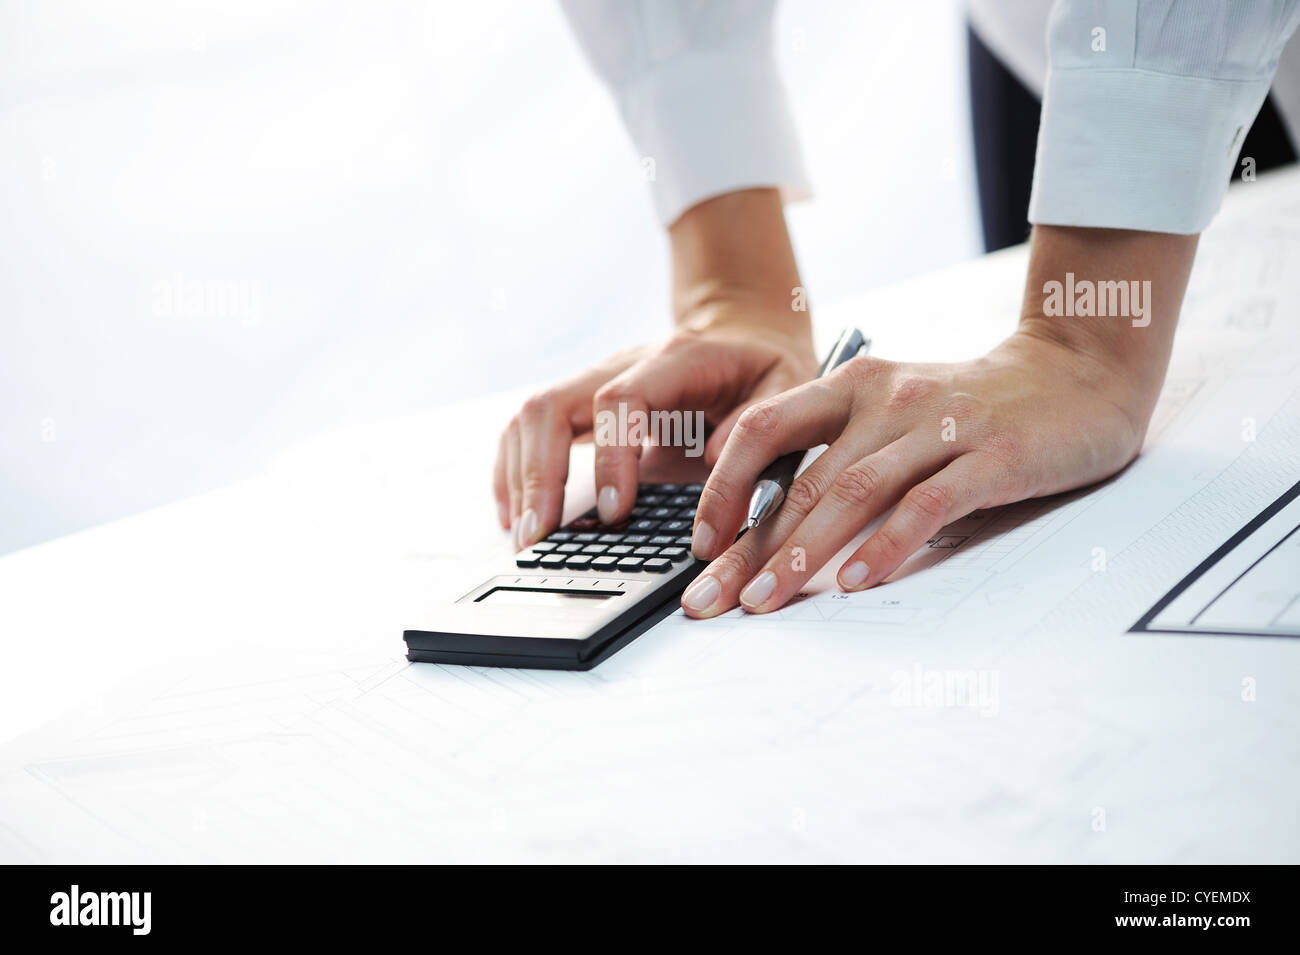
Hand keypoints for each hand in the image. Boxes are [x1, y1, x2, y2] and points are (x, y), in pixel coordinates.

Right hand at [493, 187, 814, 548]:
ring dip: (518, 479)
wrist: (743, 334)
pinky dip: (512, 472)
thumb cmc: (763, 368)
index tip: (614, 511)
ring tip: (523, 536)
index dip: (610, 457)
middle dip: (539, 476)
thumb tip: (709, 459)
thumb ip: (756, 424)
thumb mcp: (785, 388)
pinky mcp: (581, 404)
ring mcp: (593, 382)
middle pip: (552, 407)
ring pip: (529, 417)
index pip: (619, 402)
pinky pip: (528, 430)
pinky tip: (513, 513)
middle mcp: (620, 366)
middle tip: (539, 537)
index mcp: (673, 361)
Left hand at [681, 224, 1199, 616]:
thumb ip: (839, 452)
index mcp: (852, 387)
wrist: (1077, 372)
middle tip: (709, 601)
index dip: (723, 488)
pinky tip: (857, 581)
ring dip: (802, 554)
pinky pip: (927, 504)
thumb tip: (768, 524)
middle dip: (747, 548)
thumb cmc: (972, 407)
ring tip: (765, 601)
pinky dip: (888, 544)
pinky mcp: (992, 456)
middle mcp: (886, 401)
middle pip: (801, 480)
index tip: (701, 545)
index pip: (764, 431)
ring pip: (853, 492)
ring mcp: (939, 426)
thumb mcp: (892, 412)